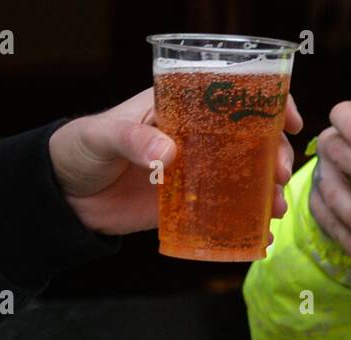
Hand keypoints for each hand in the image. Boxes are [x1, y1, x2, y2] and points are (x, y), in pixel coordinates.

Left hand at [50, 88, 304, 235]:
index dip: (268, 102)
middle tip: (277, 174)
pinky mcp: (185, 203)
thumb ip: (133, 140)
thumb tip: (169, 153)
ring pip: (243, 175)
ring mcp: (193, 171)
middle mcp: (194, 136)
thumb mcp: (103, 136)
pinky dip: (244, 222)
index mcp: (179, 105)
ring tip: (276, 208)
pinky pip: (222, 211)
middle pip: (249, 139)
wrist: (61, 196)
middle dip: (273, 154)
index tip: (289, 119)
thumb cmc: (79, 149)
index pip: (233, 93)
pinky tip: (261, 236)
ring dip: (266, 190)